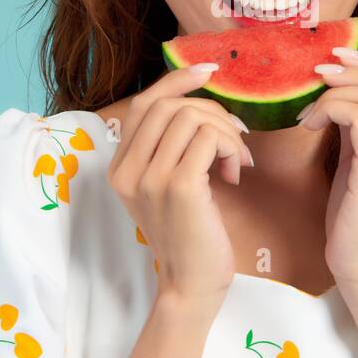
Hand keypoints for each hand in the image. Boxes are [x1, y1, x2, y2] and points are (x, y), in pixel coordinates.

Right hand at [106, 64, 252, 305]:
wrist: (191, 286)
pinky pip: (209, 138)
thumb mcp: (169, 186)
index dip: (177, 80)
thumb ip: (170, 149)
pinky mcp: (180, 187)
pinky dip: (232, 146)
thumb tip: (199, 102)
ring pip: (192, 118)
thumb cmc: (190, 234)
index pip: (145, 103)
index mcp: (120, 167)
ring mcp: (151, 179)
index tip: (209, 71)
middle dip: (212, 111)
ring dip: (227, 131)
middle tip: (235, 140)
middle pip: (169, 105)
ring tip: (237, 160)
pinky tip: (237, 172)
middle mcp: (128, 170)